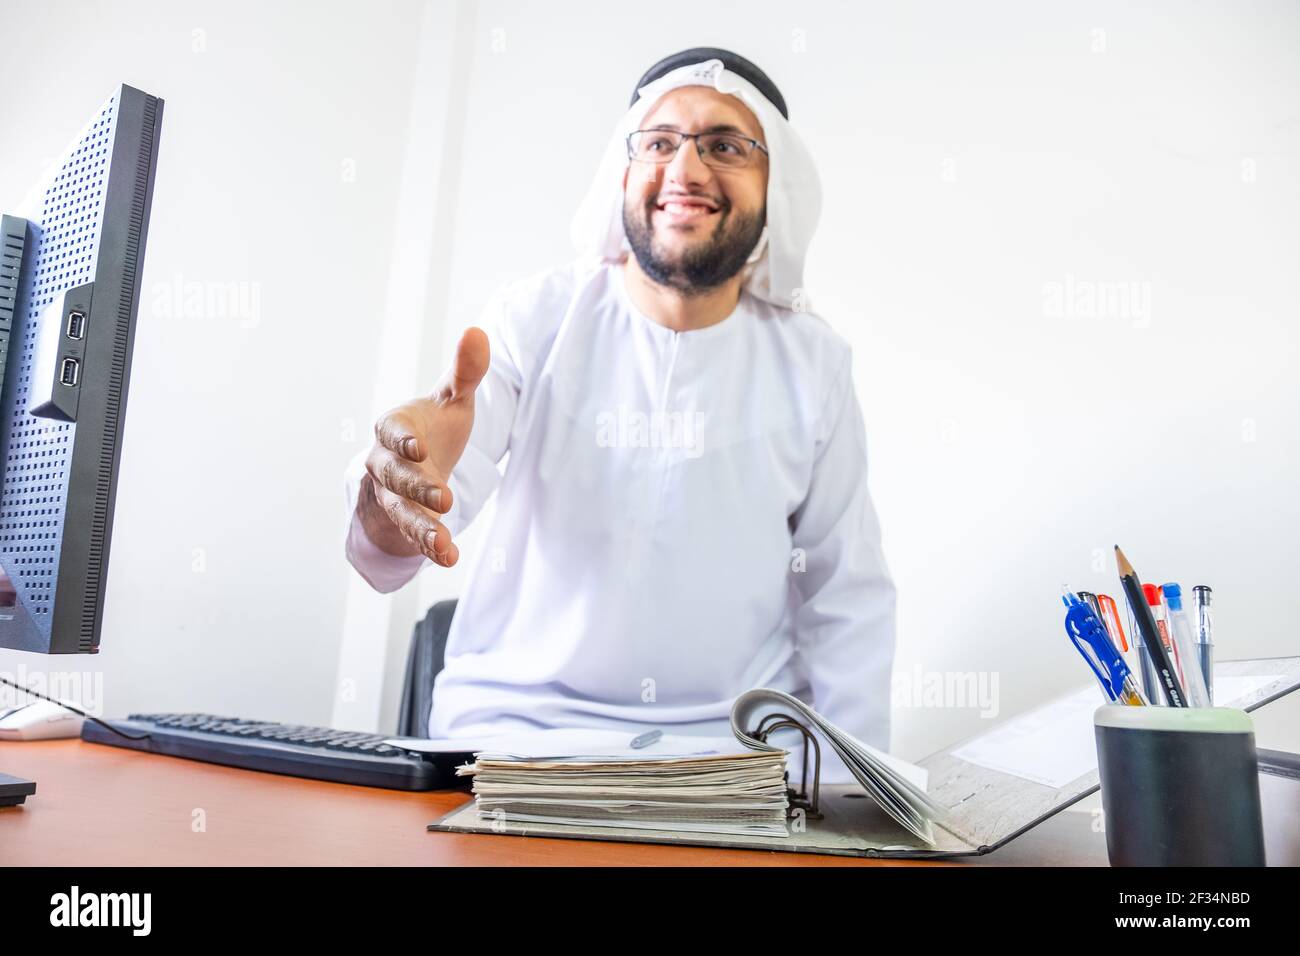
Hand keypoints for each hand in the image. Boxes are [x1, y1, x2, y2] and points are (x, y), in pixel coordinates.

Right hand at [357, 327, 489, 566]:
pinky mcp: (408, 519)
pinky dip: (430, 547)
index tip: (419, 448)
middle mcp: (386, 463)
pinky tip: (448, 558)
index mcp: (394, 427)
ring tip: (442, 545)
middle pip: (395, 477)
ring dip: (421, 529)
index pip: (391, 432)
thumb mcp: (453, 397)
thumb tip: (477, 332)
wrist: (420, 459)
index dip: (402, 440)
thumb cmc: (435, 423)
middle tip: (445, 499)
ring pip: (402, 512)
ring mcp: (394, 495)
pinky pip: (414, 535)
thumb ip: (465, 370)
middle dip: (417, 489)